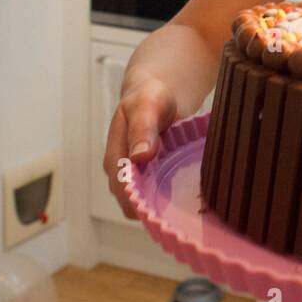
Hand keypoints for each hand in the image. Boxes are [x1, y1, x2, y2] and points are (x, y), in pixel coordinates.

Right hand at [102, 77, 179, 218]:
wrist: (160, 94)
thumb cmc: (150, 98)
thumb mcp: (147, 106)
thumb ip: (142, 128)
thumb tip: (140, 156)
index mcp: (114, 160)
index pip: (124, 193)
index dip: (142, 201)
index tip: (168, 202)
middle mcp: (120, 175)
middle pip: (135, 205)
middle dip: (155, 207)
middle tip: (184, 201)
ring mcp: (135, 180)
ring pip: (145, 205)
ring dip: (163, 205)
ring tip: (187, 198)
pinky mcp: (150, 181)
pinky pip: (157, 199)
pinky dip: (170, 199)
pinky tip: (187, 193)